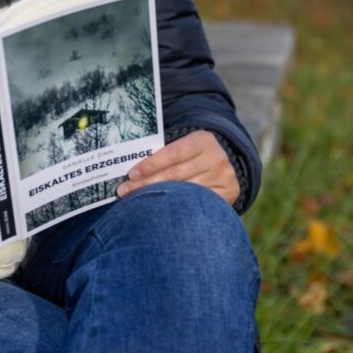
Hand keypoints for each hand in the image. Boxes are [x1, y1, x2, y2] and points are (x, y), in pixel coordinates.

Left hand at [115, 130, 238, 205]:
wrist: (226, 163)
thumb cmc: (194, 155)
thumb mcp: (184, 146)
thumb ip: (165, 154)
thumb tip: (133, 172)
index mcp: (203, 140)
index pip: (172, 153)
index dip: (151, 164)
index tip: (131, 174)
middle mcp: (216, 159)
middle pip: (176, 174)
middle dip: (147, 183)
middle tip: (124, 191)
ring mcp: (223, 178)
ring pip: (185, 192)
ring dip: (159, 198)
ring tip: (137, 203)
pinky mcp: (228, 195)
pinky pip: (198, 204)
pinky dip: (179, 208)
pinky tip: (162, 212)